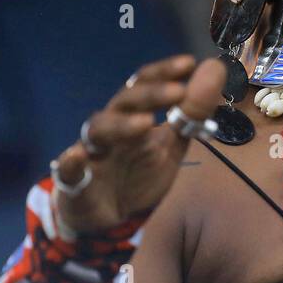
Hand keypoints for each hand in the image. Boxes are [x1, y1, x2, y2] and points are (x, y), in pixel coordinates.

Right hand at [49, 54, 228, 233]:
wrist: (110, 220)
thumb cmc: (140, 174)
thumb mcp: (173, 144)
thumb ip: (193, 110)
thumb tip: (214, 67)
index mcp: (133, 116)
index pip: (144, 85)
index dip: (164, 72)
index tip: (189, 63)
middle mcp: (111, 128)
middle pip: (124, 101)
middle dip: (151, 94)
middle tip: (178, 91)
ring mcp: (91, 153)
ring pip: (99, 130)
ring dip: (121, 124)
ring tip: (147, 123)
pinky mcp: (74, 182)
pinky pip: (68, 170)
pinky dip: (71, 163)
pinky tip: (78, 157)